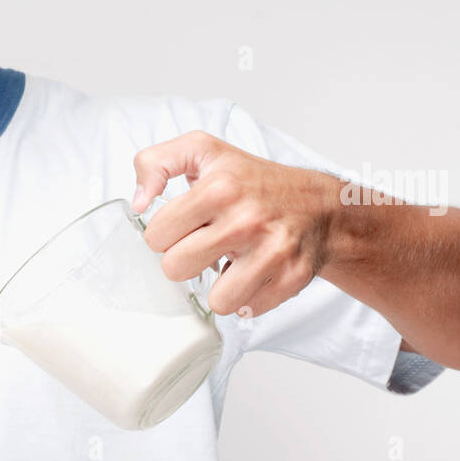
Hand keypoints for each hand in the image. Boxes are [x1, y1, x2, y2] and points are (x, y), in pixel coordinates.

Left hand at [130, 130, 338, 317]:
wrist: (320, 205)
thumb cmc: (254, 181)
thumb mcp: (203, 151)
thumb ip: (156, 163)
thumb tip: (139, 203)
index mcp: (219, 187)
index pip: (156, 235)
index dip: (166, 233)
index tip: (186, 225)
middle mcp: (247, 219)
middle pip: (176, 269)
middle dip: (186, 260)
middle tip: (205, 245)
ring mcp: (272, 251)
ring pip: (215, 300)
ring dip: (219, 285)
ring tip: (231, 262)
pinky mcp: (291, 278)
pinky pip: (246, 309)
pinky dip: (248, 296)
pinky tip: (255, 272)